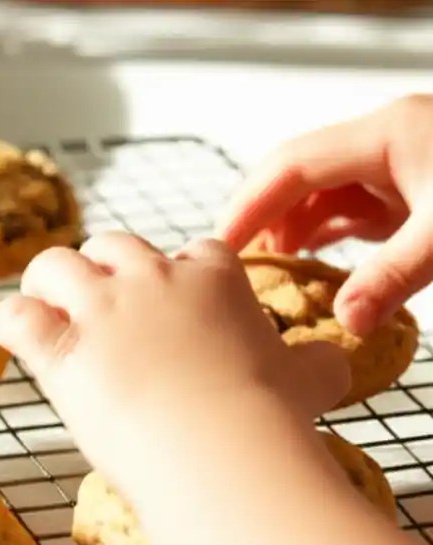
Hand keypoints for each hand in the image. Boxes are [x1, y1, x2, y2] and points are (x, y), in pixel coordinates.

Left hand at [0, 233, 348, 492]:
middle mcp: (154, 279)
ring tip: (50, 311)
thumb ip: (313, 362)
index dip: (178, 278)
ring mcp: (102, 309)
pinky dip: (11, 323)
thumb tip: (327, 363)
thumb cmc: (270, 419)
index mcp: (215, 275)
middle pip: (114, 246)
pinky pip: (16, 315)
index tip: (174, 308)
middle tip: (102, 308)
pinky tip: (17, 340)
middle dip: (104, 270)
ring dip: (48, 284)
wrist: (224, 452)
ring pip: (55, 264)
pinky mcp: (61, 346)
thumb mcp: (311, 380)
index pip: (191, 252)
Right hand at [222, 94, 432, 336]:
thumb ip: (393, 278)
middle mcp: (388, 141)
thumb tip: (343, 322)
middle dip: (266, 219)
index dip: (248, 205)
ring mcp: (404, 163)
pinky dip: (332, 238)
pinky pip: (357, 209)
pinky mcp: (420, 188)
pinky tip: (320, 270)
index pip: (291, 165)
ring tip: (273, 277)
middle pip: (300, 175)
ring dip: (298, 231)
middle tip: (238, 268)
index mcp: (386, 134)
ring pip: (327, 193)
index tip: (219, 247)